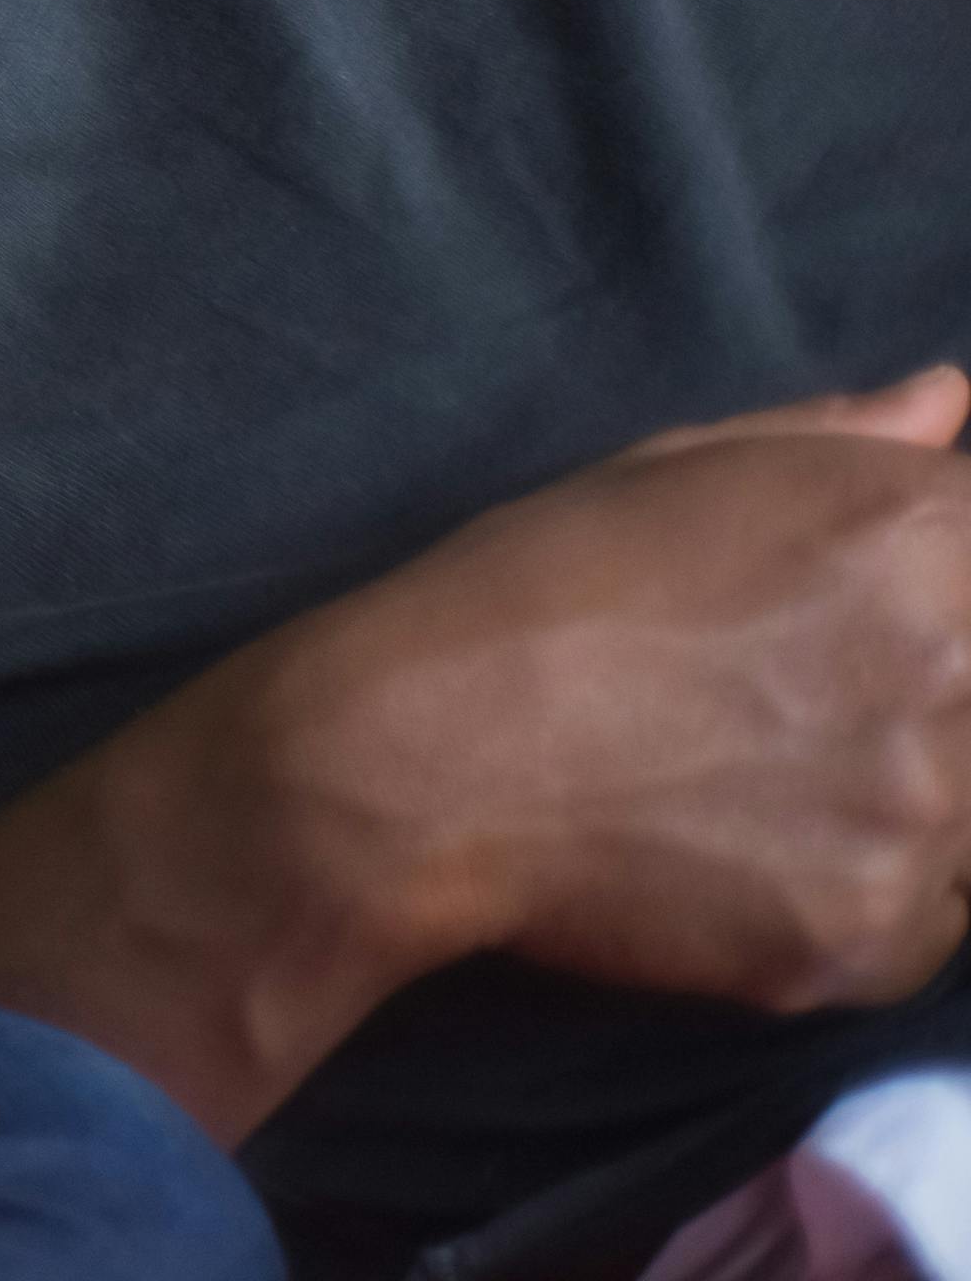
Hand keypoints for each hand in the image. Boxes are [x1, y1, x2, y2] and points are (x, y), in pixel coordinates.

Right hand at [248, 366, 970, 1017]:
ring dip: (913, 803)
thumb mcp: (671, 472)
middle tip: (789, 712)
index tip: (879, 620)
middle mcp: (954, 670)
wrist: (422, 759)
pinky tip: (753, 858)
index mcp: (916, 537)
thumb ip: (838, 440)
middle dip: (929, 695)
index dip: (946, 591)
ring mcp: (925, 819)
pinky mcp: (879, 937)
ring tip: (773, 788)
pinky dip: (863, 894)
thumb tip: (950, 403)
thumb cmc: (536, 585)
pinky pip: (929, 920)